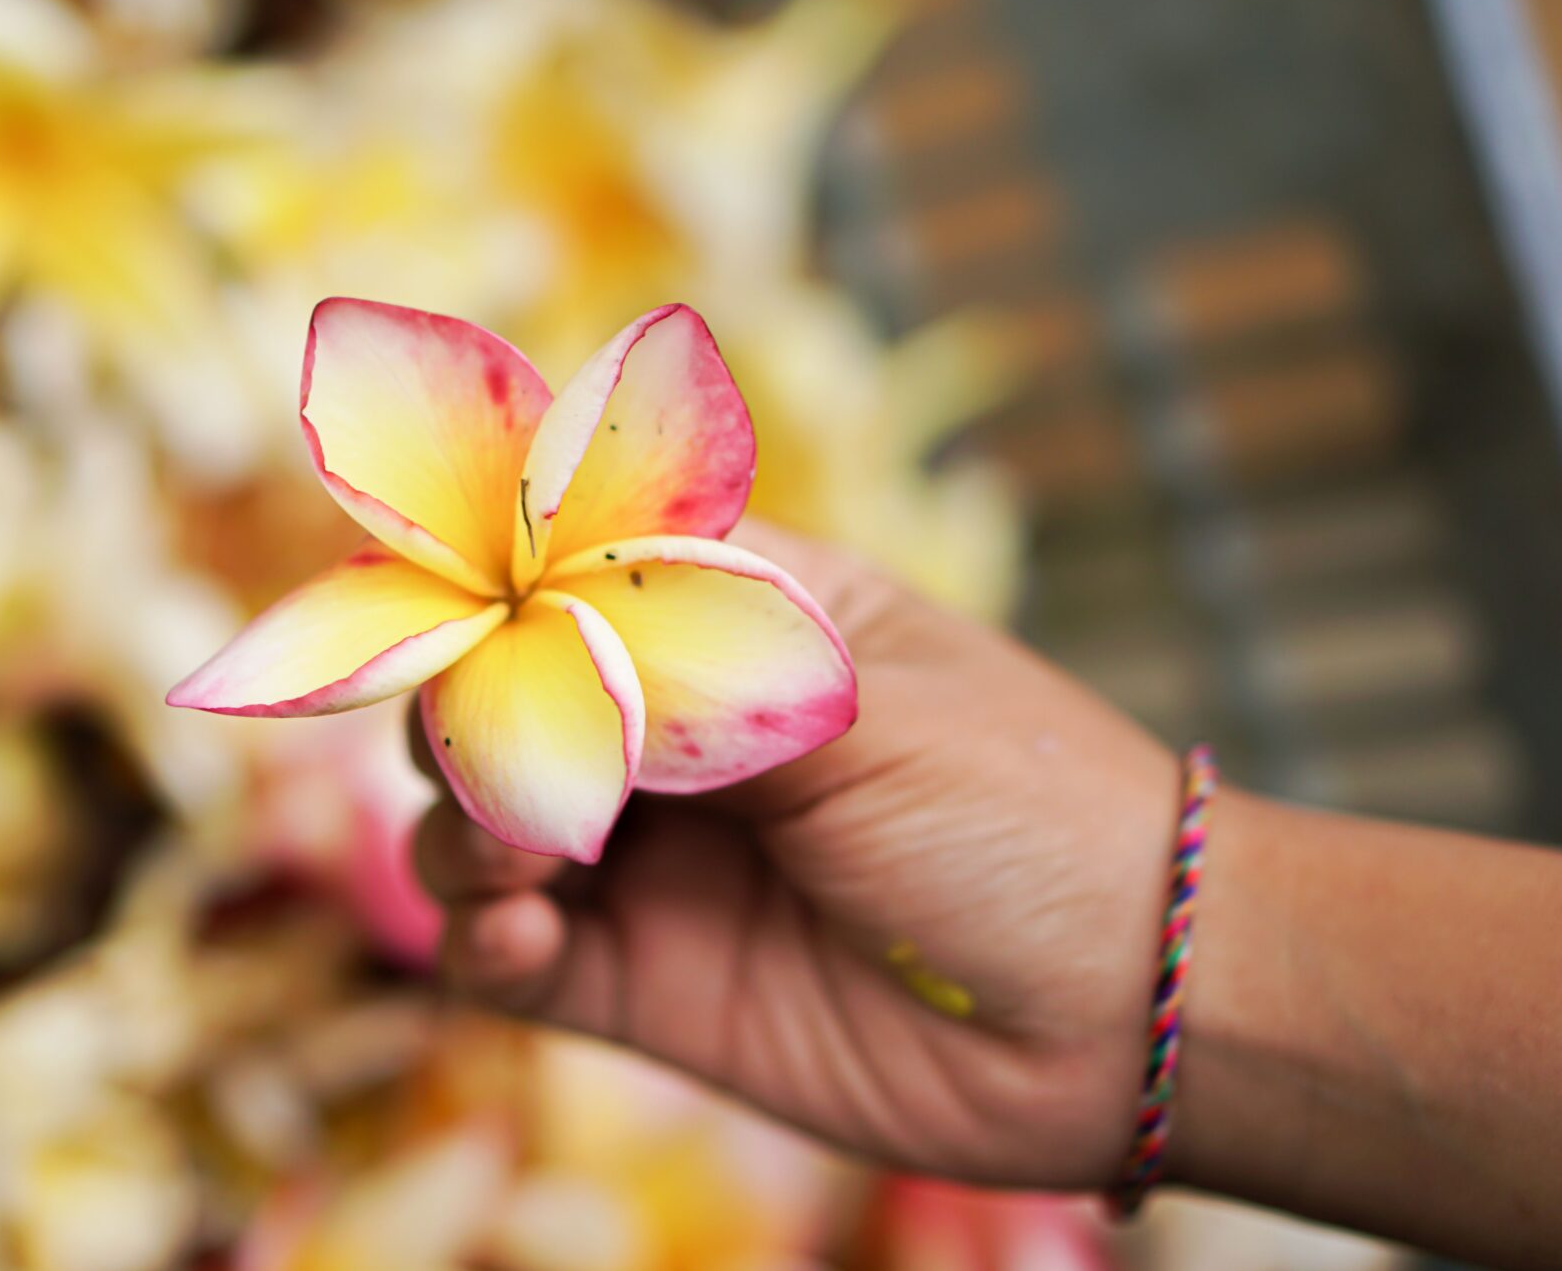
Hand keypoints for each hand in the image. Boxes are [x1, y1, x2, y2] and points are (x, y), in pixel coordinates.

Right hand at [411, 522, 1180, 1188]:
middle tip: (502, 762)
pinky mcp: (642, 981)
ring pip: (480, 825)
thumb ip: (684, 673)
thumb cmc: (1029, 813)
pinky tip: (521, 936)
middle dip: (470, 717)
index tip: (456, 606)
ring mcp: (654, 857)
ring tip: (525, 861)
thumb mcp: (863, 707)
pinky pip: (508, 955)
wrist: (1130, 1018)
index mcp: (737, 615)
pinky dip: (480, 939)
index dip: (496, 580)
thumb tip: (522, 635)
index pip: (568, 568)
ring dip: (462, 830)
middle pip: (500, 696)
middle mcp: (675, 729)